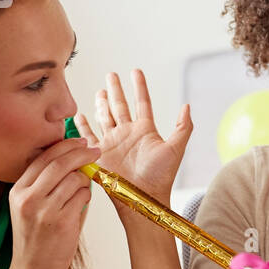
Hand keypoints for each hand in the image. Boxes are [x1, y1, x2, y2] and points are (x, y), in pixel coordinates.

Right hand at [8, 138, 99, 268]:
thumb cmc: (37, 237)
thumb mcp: (30, 207)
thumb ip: (46, 183)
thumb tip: (74, 157)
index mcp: (18, 191)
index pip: (43, 157)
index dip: (65, 145)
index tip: (80, 141)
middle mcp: (28, 198)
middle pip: (60, 162)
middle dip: (81, 152)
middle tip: (95, 150)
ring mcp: (44, 210)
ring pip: (74, 179)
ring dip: (85, 180)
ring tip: (82, 190)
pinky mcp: (62, 221)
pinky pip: (82, 196)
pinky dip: (86, 196)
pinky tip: (81, 205)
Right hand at [74, 69, 190, 210]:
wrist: (142, 197)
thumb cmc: (161, 176)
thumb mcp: (176, 149)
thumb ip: (183, 127)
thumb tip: (187, 105)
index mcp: (145, 130)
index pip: (142, 102)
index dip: (139, 86)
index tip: (136, 71)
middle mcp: (128, 133)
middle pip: (120, 105)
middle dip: (116, 90)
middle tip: (111, 74)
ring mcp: (113, 142)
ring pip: (105, 116)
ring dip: (102, 104)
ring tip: (100, 91)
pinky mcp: (99, 152)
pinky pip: (89, 136)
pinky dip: (83, 125)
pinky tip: (80, 115)